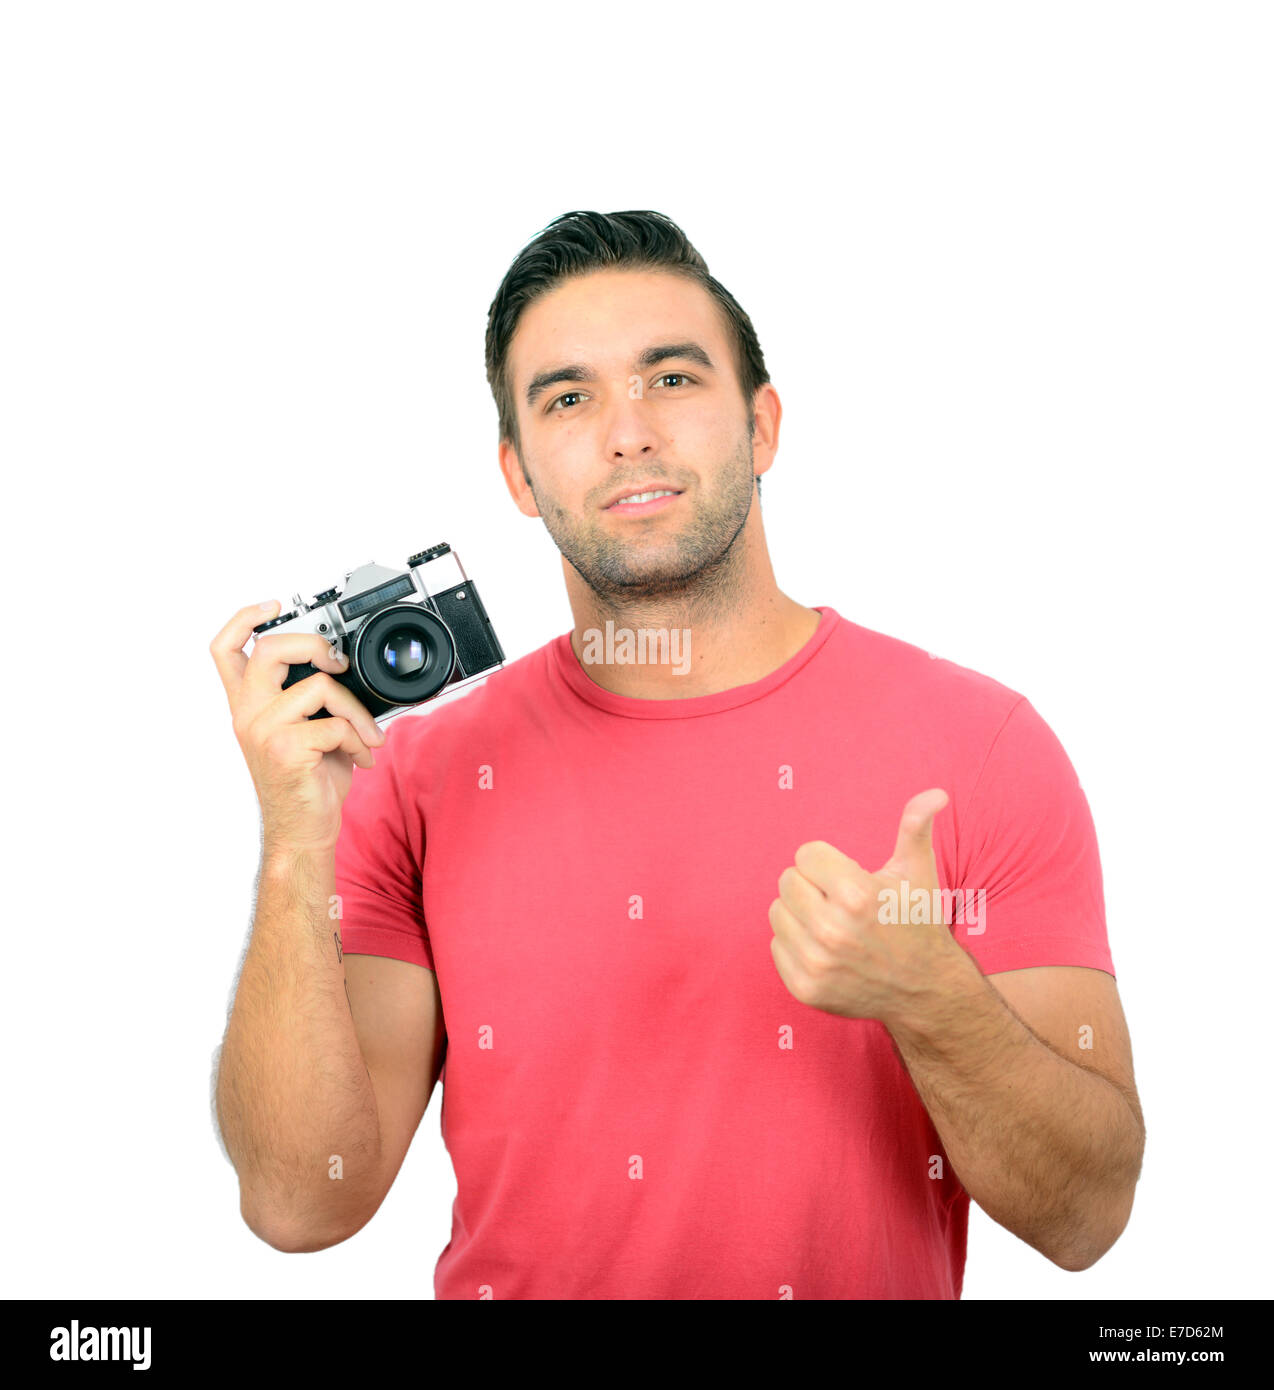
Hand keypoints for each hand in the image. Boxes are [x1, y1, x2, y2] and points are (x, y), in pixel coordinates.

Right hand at [210, 600, 385, 855]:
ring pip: (318, 686)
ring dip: (356, 709)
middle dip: (315, 645)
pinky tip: (361, 757)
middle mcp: (248, 714)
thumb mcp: (306, 730)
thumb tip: (343, 667)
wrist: (304, 831)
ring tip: (367, 734)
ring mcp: (264, 730)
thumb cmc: (308, 782)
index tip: (272, 606)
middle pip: (269, 648)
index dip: (244, 619)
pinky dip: (359, 739)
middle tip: (338, 663)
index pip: (225, 650)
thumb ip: (310, 696)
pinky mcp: (286, 749)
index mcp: (248, 705)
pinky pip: (336, 724)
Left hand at [768, 789, 970, 1024]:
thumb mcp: (917, 872)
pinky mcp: (805, 988)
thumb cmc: (916, 921)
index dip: (828, 863)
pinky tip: (826, 950)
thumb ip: (916, 827)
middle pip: (787, 881)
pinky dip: (796, 945)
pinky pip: (776, 946)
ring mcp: (817, 963)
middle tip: (841, 903)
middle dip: (813, 886)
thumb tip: (936, 793)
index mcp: (857, 895)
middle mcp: (833, 931)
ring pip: (778, 912)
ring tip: (833, 924)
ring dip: (801, 914)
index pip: (805, 854)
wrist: (926, 990)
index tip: (849, 878)